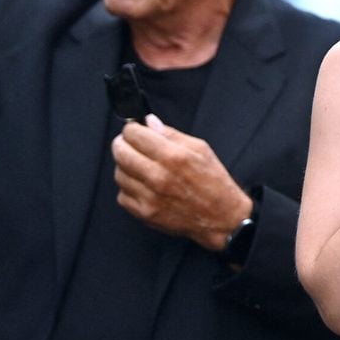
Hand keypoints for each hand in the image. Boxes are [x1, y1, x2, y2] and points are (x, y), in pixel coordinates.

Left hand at [111, 115, 252, 251]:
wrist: (220, 217)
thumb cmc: (214, 182)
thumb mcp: (201, 149)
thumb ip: (172, 134)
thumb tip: (150, 122)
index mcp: (173, 156)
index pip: (135, 135)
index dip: (131, 128)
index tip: (133, 129)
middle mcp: (159, 176)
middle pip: (121, 153)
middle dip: (122, 144)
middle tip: (129, 143)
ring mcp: (149, 196)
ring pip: (119, 174)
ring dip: (125, 166)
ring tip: (138, 165)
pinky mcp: (145, 213)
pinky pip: (122, 195)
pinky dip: (128, 188)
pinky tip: (142, 185)